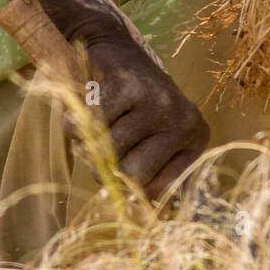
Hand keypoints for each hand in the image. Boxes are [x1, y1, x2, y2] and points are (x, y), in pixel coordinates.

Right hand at [62, 30, 209, 199]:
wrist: (116, 49)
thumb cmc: (133, 107)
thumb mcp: (152, 139)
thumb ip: (149, 177)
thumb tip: (141, 220)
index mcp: (195, 137)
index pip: (159, 191)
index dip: (131, 189)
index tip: (122, 171)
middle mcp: (183, 119)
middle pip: (131, 175)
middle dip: (106, 168)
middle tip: (103, 147)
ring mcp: (157, 100)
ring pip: (105, 151)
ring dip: (87, 144)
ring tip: (95, 125)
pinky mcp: (127, 85)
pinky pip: (88, 125)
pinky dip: (74, 124)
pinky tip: (85, 108)